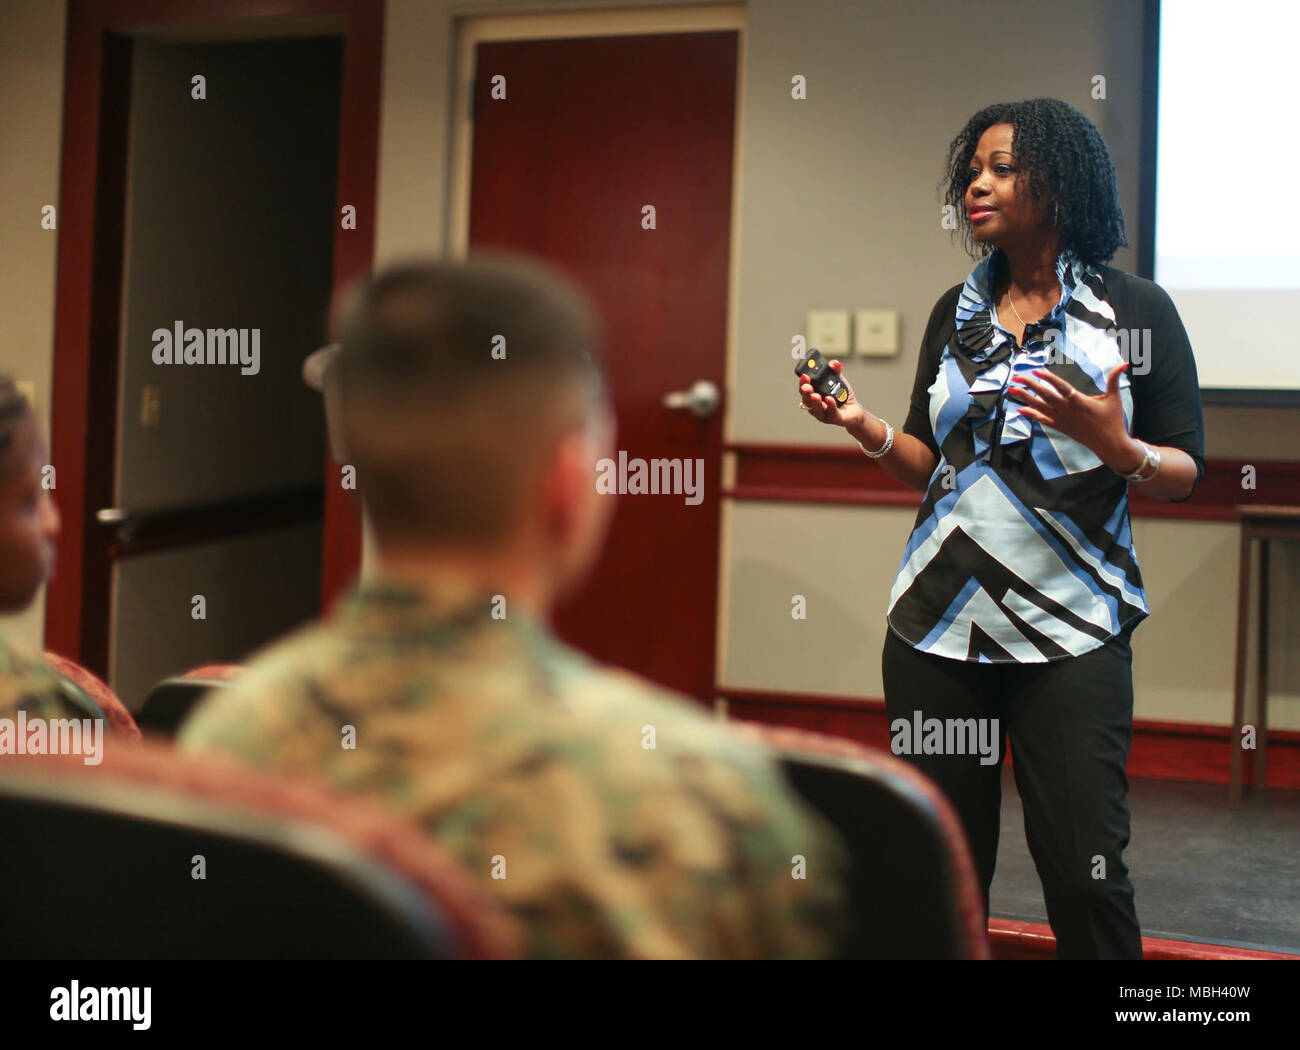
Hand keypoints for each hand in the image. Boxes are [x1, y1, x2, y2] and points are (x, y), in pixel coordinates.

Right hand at [797, 359, 865, 431]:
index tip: (804, 375)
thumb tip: (834, 363)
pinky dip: (830, 405)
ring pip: (816, 408)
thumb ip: (835, 372)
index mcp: (812, 394)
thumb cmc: (841, 396)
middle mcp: (814, 405)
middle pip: (806, 399)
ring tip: (815, 395)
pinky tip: (829, 399)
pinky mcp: (833, 418)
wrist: (854, 410)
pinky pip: (831, 412)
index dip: (802, 382)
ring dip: (815, 401)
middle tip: (806, 386)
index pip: (804, 388)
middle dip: (806, 392)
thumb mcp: (838, 381)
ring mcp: (823, 413)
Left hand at [1008, 363, 1143, 471]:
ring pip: (1040, 406)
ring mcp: (1062, 420)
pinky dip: (1031, 414)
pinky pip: (1043, 420)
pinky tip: (1020, 409)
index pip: (1062, 388)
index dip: (1049, 379)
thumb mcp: (1114, 398)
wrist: (1109, 444)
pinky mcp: (1060, 427)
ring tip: (1012, 390)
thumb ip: (1114, 379)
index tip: (1037, 372)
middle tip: (1017, 377)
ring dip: (1025, 398)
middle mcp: (1068, 410)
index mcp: (1080, 401)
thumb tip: (1125, 363)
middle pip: (1046, 395)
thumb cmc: (1113, 420)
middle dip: (1030, 385)